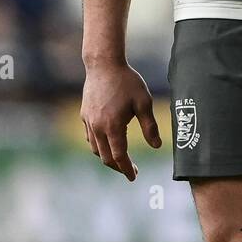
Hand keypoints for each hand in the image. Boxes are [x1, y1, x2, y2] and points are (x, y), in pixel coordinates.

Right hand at [81, 60, 162, 180]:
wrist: (103, 64)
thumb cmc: (127, 81)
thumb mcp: (143, 102)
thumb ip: (150, 126)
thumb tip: (157, 146)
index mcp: (113, 126)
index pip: (119, 156)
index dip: (127, 169)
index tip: (134, 177)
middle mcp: (97, 127)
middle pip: (106, 157)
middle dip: (118, 167)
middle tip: (131, 171)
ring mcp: (89, 122)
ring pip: (96, 149)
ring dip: (107, 157)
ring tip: (120, 159)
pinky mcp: (84, 115)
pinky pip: (90, 138)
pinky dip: (99, 145)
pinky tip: (108, 143)